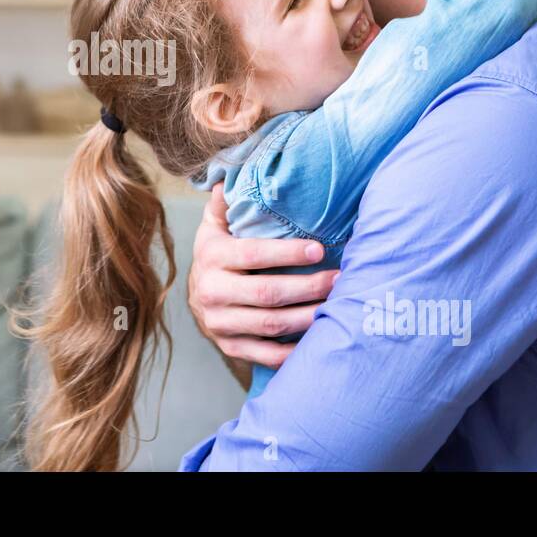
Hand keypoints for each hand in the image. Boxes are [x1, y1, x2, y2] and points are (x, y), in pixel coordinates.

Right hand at [187, 183, 339, 373]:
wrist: (195, 298)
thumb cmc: (216, 254)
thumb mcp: (214, 225)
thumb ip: (224, 204)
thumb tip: (226, 181)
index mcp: (212, 258)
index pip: (253, 255)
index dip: (288, 254)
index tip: (319, 249)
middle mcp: (212, 292)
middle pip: (267, 293)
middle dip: (308, 287)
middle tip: (340, 279)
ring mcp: (220, 324)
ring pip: (271, 324)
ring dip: (308, 316)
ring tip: (337, 305)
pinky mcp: (230, 347)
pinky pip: (266, 354)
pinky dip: (294, 351)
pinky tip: (319, 338)